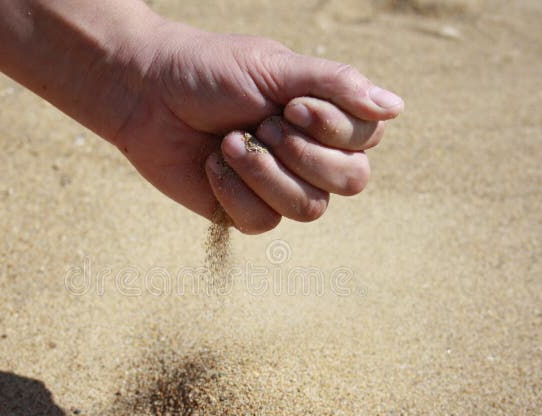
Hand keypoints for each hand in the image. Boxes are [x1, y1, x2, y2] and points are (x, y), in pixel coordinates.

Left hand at [113, 21, 403, 232]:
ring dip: (265, 173)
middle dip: (303, 155)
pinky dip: (234, 190)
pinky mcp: (242, 210)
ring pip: (309, 209)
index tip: (291, 104)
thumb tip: (397, 107)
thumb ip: (335, 85)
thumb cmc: (209, 70)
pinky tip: (212, 163)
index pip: (367, 141)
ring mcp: (277, 186)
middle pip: (350, 182)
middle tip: (261, 124)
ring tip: (229, 142)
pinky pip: (263, 223)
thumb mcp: (275, 67)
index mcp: (322, 117)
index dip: (334, 130)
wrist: (145, 93)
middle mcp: (308, 155)